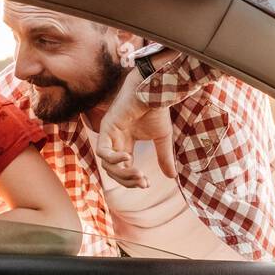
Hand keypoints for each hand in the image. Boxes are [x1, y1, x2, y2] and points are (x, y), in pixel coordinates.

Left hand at [95, 69, 175, 188]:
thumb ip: (164, 157)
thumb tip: (172, 177)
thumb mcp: (163, 138)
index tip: (147, 184)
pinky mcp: (106, 127)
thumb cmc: (157, 109)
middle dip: (128, 180)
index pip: (124, 168)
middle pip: (114, 170)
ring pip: (107, 165)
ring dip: (122, 173)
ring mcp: (109, 134)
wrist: (154, 90)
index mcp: (126, 143)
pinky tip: (128, 158)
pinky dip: (114, 159)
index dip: (133, 180)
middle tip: (143, 181)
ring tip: (138, 173)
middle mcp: (115, 140)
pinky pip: (102, 151)